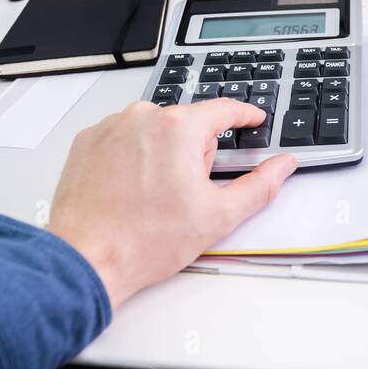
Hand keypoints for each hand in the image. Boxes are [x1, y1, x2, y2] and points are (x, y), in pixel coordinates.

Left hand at [48, 99, 295, 305]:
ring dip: (162, 153)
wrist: (85, 259)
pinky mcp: (88, 141)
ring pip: (154, 130)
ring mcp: (111, 127)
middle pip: (187, 124)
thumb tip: (281, 167)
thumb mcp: (217, 216)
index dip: (245, 115)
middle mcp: (143, 117)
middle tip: (186, 193)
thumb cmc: (143, 242)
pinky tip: (130, 189)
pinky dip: (131, 157)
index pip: (224, 108)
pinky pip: (123, 138)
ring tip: (154, 196)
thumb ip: (260, 186)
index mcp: (179, 128)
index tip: (252, 118)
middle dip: (195, 152)